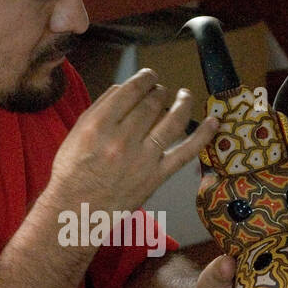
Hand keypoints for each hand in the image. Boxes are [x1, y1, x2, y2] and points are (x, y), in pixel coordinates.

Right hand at [43, 69, 217, 216]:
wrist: (76, 211)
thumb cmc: (73, 173)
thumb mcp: (76, 133)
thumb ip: (99, 108)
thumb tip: (124, 88)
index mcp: (99, 124)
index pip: (131, 90)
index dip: (145, 78)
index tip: (149, 76)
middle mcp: (122, 139)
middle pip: (152, 103)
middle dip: (160, 91)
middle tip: (161, 90)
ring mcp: (143, 158)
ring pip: (173, 120)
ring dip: (183, 102)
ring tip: (185, 96)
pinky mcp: (157, 176)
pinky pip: (186, 152)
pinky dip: (204, 135)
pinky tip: (214, 122)